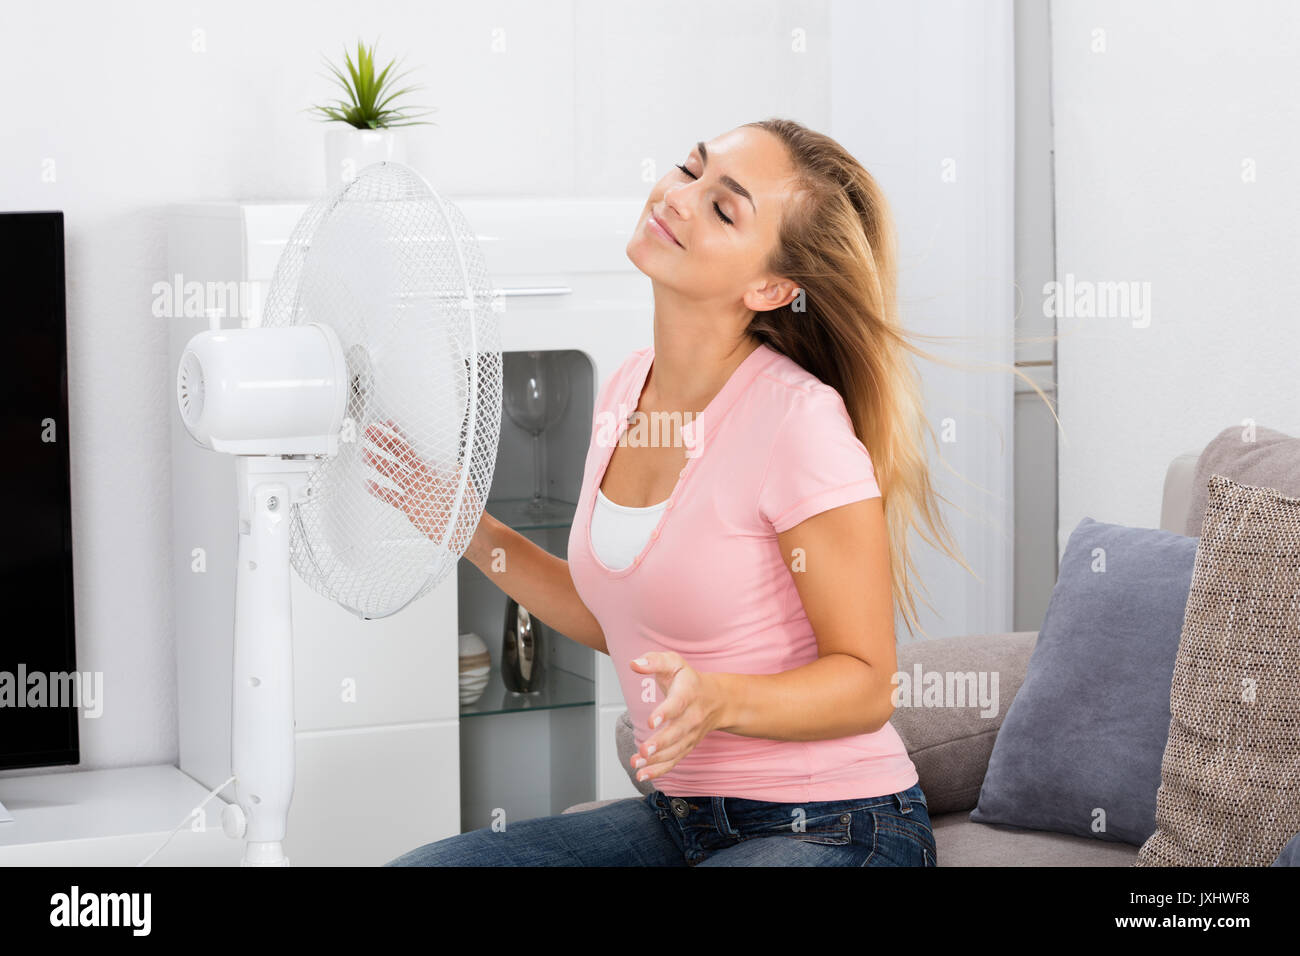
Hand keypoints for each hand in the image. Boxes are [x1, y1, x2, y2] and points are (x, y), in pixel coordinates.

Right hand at [363, 419, 484, 546]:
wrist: (466, 531)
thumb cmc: (468, 506)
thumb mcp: (459, 480)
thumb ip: (443, 465)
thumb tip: (433, 450)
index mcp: (436, 466)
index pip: (415, 445)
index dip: (402, 434)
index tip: (388, 424)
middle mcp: (424, 476)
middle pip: (400, 456)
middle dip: (385, 443)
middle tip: (370, 432)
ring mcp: (416, 491)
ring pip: (393, 474)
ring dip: (379, 463)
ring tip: (365, 453)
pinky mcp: (410, 506)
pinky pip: (392, 496)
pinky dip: (380, 491)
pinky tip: (369, 483)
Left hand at [627, 651, 725, 783]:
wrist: (718, 699)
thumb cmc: (689, 680)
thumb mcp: (674, 663)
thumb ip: (654, 661)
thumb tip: (634, 664)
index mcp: (688, 693)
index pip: (677, 704)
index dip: (665, 713)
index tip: (651, 722)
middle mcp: (692, 716)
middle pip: (678, 732)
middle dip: (661, 743)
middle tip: (644, 751)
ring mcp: (691, 734)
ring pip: (675, 750)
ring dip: (656, 760)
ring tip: (637, 764)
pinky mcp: (687, 746)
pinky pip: (674, 760)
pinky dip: (659, 770)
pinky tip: (642, 775)